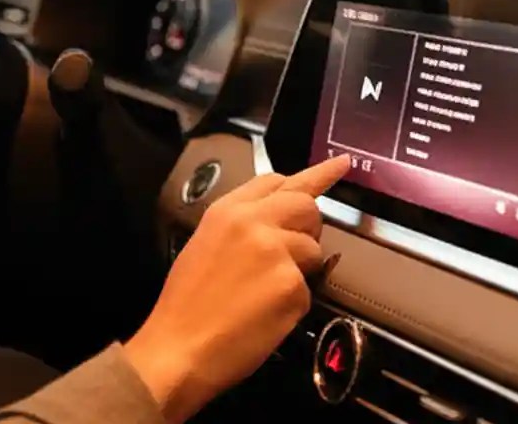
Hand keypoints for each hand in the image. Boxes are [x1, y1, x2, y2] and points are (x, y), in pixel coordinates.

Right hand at [123, 155, 348, 422]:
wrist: (177, 352)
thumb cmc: (186, 307)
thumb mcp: (205, 246)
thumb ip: (243, 224)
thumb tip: (277, 219)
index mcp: (228, 211)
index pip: (277, 180)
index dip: (313, 175)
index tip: (340, 164)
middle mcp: (254, 223)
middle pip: (308, 206)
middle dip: (309, 228)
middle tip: (291, 256)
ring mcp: (276, 252)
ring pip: (315, 250)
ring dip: (301, 271)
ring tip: (264, 294)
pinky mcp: (292, 286)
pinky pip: (310, 290)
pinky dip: (294, 304)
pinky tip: (265, 316)